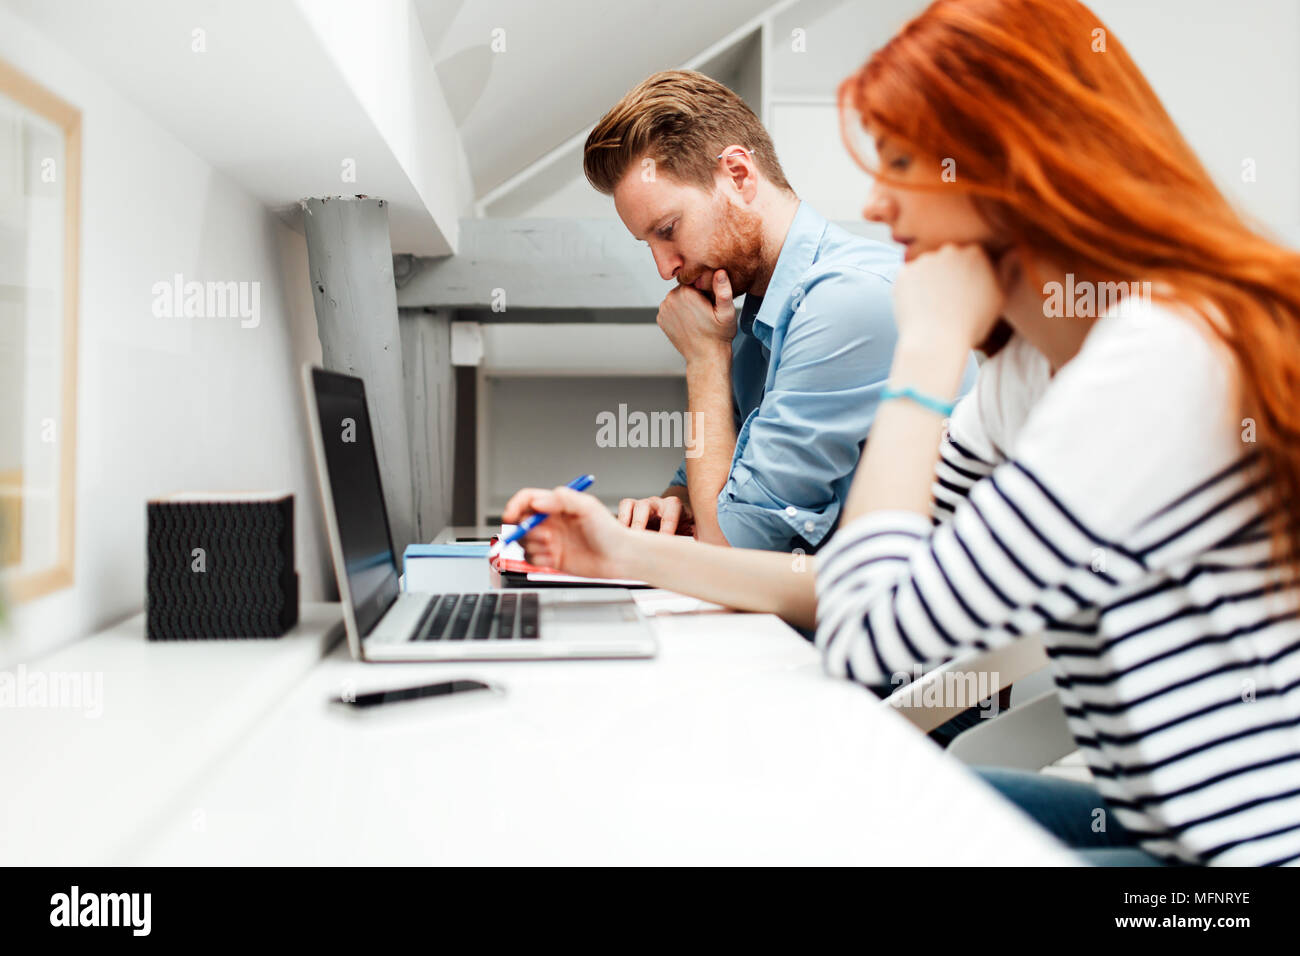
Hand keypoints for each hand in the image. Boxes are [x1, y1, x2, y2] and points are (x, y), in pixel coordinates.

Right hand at [501, 487, 631, 579]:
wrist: (619, 558)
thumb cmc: (609, 531)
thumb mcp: (588, 507)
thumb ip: (562, 499)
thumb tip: (537, 502)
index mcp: (557, 505)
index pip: (527, 500)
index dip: (515, 505)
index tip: (511, 515)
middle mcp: (551, 522)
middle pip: (521, 521)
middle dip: (524, 529)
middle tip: (542, 535)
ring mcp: (550, 540)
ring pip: (523, 541)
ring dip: (532, 544)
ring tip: (551, 546)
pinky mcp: (551, 559)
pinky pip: (531, 558)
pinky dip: (536, 558)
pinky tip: (552, 558)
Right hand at [616, 495, 694, 534]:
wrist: (675, 514)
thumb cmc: (684, 523)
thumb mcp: (694, 528)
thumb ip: (701, 533)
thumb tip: (712, 540)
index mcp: (675, 506)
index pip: (672, 512)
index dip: (667, 526)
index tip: (664, 541)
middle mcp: (657, 502)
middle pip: (645, 506)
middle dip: (640, 523)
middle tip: (638, 539)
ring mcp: (642, 504)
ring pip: (630, 505)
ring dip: (626, 522)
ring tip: (623, 538)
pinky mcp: (630, 509)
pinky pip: (621, 510)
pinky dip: (618, 523)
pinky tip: (618, 537)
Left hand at [656, 270, 736, 364]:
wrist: (706, 356)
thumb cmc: (718, 336)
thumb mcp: (727, 312)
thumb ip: (723, 290)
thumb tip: (719, 272)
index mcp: (686, 292)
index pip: (694, 278)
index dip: (704, 288)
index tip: (710, 301)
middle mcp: (670, 298)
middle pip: (684, 287)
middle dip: (694, 295)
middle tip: (705, 310)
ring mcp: (663, 310)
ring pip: (676, 298)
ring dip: (685, 303)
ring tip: (697, 317)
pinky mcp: (661, 319)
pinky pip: (671, 309)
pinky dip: (678, 313)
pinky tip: (688, 322)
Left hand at [892, 244, 1005, 351]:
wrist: (936, 343)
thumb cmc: (971, 325)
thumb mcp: (998, 299)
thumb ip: (1006, 272)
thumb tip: (1014, 251)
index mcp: (976, 253)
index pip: (971, 256)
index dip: (968, 275)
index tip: (966, 293)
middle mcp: (950, 250)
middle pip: (948, 258)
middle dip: (948, 274)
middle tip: (947, 301)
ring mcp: (925, 260)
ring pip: (927, 267)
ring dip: (929, 281)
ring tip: (934, 306)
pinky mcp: (904, 272)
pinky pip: (909, 278)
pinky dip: (912, 289)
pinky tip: (919, 307)